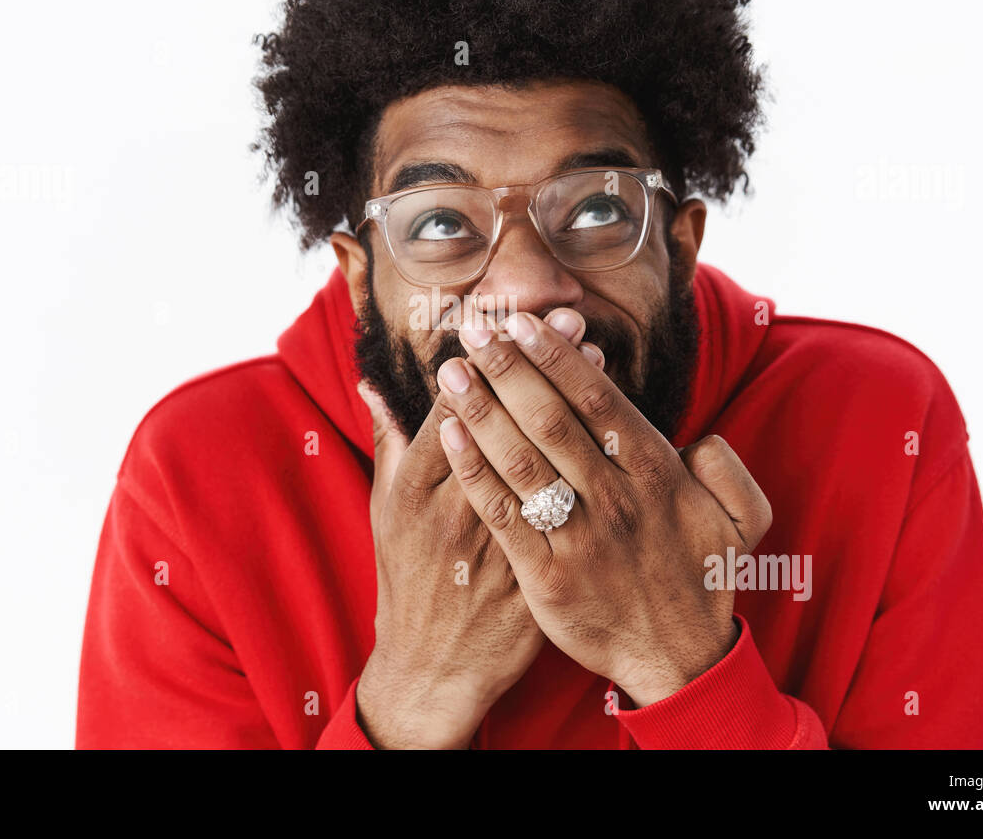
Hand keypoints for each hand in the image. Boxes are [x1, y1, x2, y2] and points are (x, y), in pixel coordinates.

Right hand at [353, 315, 591, 746]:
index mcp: (418, 487)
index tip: (511, 318)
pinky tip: (610, 429)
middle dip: (539, 363)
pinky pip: (570, 505)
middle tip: (568, 316)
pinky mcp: (539, 568)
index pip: (455, 405)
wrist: (433, 667)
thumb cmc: (407, 579)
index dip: (487, 357)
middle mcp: (459, 507)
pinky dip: (590, 461)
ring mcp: (501, 538)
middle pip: (506, 421)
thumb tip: (372, 383)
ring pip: (544, 457)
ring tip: (597, 354)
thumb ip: (388, 442)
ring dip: (571, 402)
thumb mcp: (385, 509)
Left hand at [436, 309, 772, 706]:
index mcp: (657, 475)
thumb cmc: (703, 580)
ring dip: (482, 410)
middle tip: (474, 330)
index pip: (599, 399)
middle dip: (509, 369)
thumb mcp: (744, 521)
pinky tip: (448, 437)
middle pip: (551, 419)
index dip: (557, 357)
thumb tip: (697, 439)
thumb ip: (727, 469)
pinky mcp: (547, 576)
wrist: (678, 660)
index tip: (524, 322)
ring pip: (522, 460)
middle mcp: (615, 498)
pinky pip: (504, 514)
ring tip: (451, 372)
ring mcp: (579, 537)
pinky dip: (475, 472)